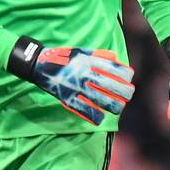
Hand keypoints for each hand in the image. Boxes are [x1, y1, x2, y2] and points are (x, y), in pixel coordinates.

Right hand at [8, 37, 134, 126]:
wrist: (40, 64)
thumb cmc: (63, 57)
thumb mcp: (82, 51)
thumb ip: (99, 55)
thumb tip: (115, 58)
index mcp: (90, 62)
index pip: (115, 69)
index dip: (125, 75)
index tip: (129, 79)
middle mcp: (85, 75)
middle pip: (112, 86)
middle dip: (124, 92)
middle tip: (128, 95)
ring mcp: (77, 87)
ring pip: (102, 100)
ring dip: (114, 105)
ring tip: (118, 107)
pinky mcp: (68, 98)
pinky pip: (85, 110)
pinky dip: (95, 116)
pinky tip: (101, 118)